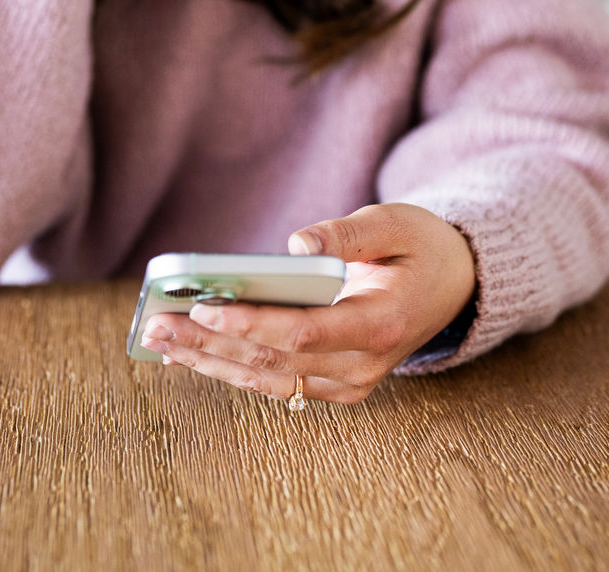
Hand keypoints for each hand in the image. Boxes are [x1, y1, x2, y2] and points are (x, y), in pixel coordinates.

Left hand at [140, 203, 476, 403]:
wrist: (452, 285)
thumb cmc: (420, 248)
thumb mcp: (394, 223)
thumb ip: (349, 233)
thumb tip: (296, 244)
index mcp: (383, 323)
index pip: (305, 333)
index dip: (251, 324)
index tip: (204, 308)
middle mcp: (364, 365)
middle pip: (274, 362)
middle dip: (209, 344)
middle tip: (156, 325)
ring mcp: (348, 383)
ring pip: (267, 379)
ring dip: (208, 361)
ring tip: (157, 339)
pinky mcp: (333, 385)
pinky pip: (274, 382)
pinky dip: (229, 368)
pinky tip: (186, 355)